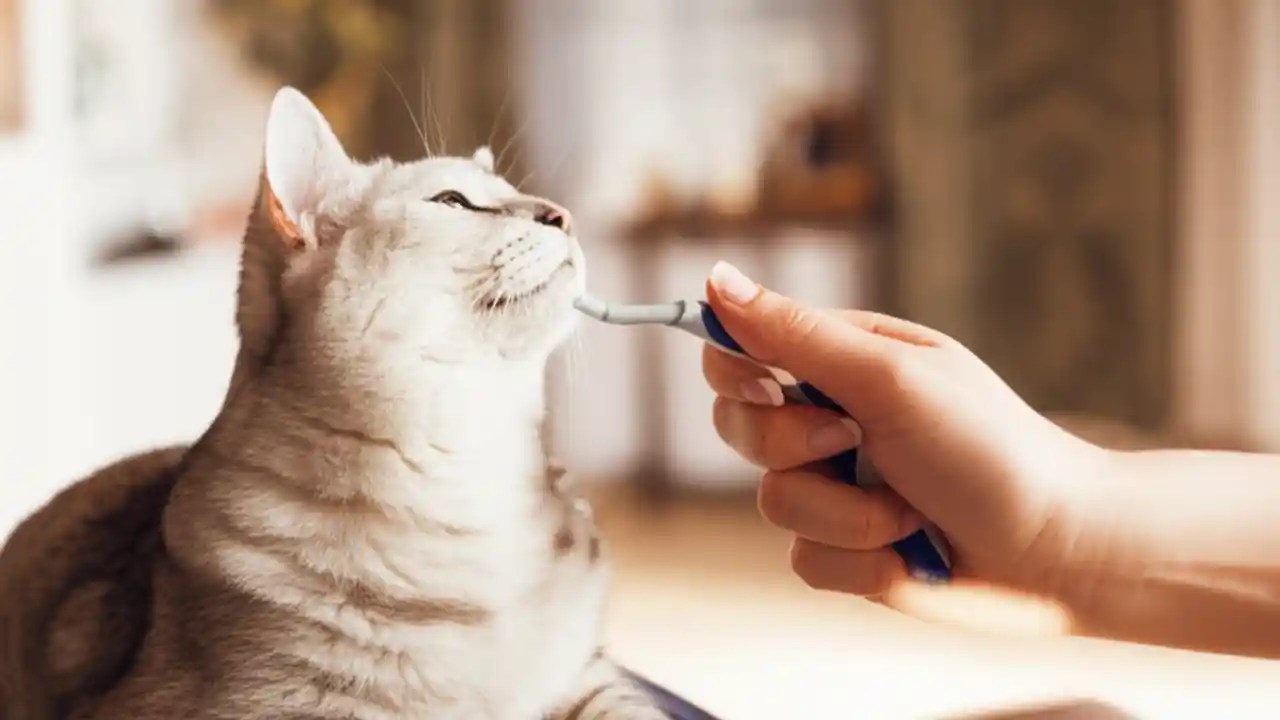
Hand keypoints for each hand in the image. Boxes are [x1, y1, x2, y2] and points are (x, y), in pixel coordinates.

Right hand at [702, 262, 1107, 599]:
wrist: (1057, 552)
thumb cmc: (990, 449)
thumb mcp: (889, 378)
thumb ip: (797, 335)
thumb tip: (715, 278)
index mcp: (842, 362)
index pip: (741, 351)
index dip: (731, 368)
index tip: (763, 388)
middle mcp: (830, 420)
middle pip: (737, 426)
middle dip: (791, 446)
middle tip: (850, 443)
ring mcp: (835, 488)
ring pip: (772, 502)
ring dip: (846, 514)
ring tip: (909, 512)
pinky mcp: (845, 549)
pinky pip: (804, 560)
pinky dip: (861, 561)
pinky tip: (912, 554)